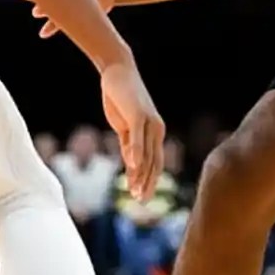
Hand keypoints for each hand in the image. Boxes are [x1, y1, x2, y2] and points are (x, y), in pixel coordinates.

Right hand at [100, 63, 165, 201]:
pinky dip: (135, 152)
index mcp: (154, 133)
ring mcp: (148, 122)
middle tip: (141, 202)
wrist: (118, 73)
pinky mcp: (137, 114)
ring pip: (147, 153)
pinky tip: (131, 166)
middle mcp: (156, 129)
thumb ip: (129, 144)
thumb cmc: (121, 100)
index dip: (149, 182)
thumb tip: (131, 164)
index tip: (142, 199)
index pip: (154, 163)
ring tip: (135, 191)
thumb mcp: (125, 127)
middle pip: (154, 162)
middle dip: (147, 184)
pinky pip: (137, 137)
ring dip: (141, 174)